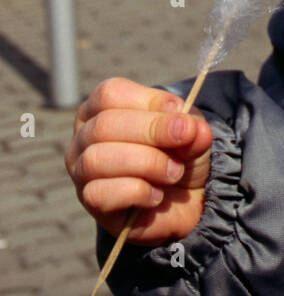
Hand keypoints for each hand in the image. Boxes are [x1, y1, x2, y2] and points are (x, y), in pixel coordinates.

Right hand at [65, 77, 212, 243]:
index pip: (110, 94)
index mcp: (102, 107)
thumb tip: (191, 128)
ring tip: (174, 172)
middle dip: (152, 131)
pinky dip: (136, 191)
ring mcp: (81, 170)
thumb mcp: (190, 133)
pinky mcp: (90, 202)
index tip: (181, 114)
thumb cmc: (176, 153)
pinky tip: (157, 195)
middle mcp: (84, 136)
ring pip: (97, 159)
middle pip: (104, 125)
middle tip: (184, 140)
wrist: (182, 199)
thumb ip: (191, 128)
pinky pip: (98, 194)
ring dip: (147, 163)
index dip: (150, 101)